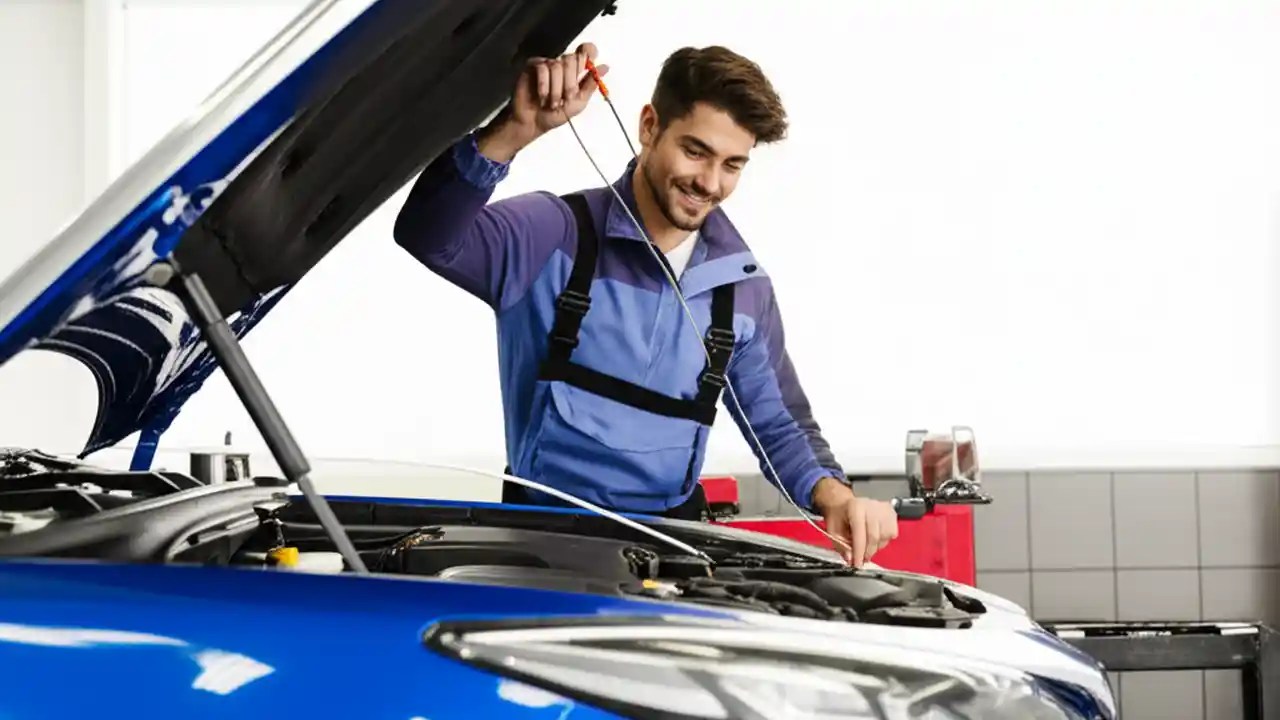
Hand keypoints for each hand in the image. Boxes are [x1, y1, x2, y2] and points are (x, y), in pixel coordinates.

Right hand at [478, 42, 609, 161]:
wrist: (534, 123)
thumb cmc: (556, 115)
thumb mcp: (579, 102)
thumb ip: (590, 84)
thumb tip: (606, 66)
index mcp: (575, 71)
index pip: (586, 51)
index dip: (588, 52)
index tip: (587, 63)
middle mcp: (562, 64)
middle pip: (572, 59)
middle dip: (570, 83)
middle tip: (566, 99)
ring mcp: (547, 63)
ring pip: (557, 65)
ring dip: (556, 89)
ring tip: (552, 104)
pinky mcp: (533, 66)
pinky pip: (542, 68)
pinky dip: (544, 84)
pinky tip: (542, 96)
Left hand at [811, 478, 898, 567]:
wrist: (844, 503)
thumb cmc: (839, 515)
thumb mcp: (833, 530)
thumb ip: (841, 544)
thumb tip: (850, 558)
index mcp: (856, 508)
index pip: (860, 533)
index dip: (859, 552)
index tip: (857, 564)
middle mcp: (872, 506)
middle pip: (874, 537)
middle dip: (867, 552)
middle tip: (861, 560)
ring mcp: (884, 509)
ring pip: (884, 537)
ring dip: (875, 547)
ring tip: (866, 546)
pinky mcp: (891, 513)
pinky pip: (891, 534)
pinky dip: (883, 541)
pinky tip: (874, 538)